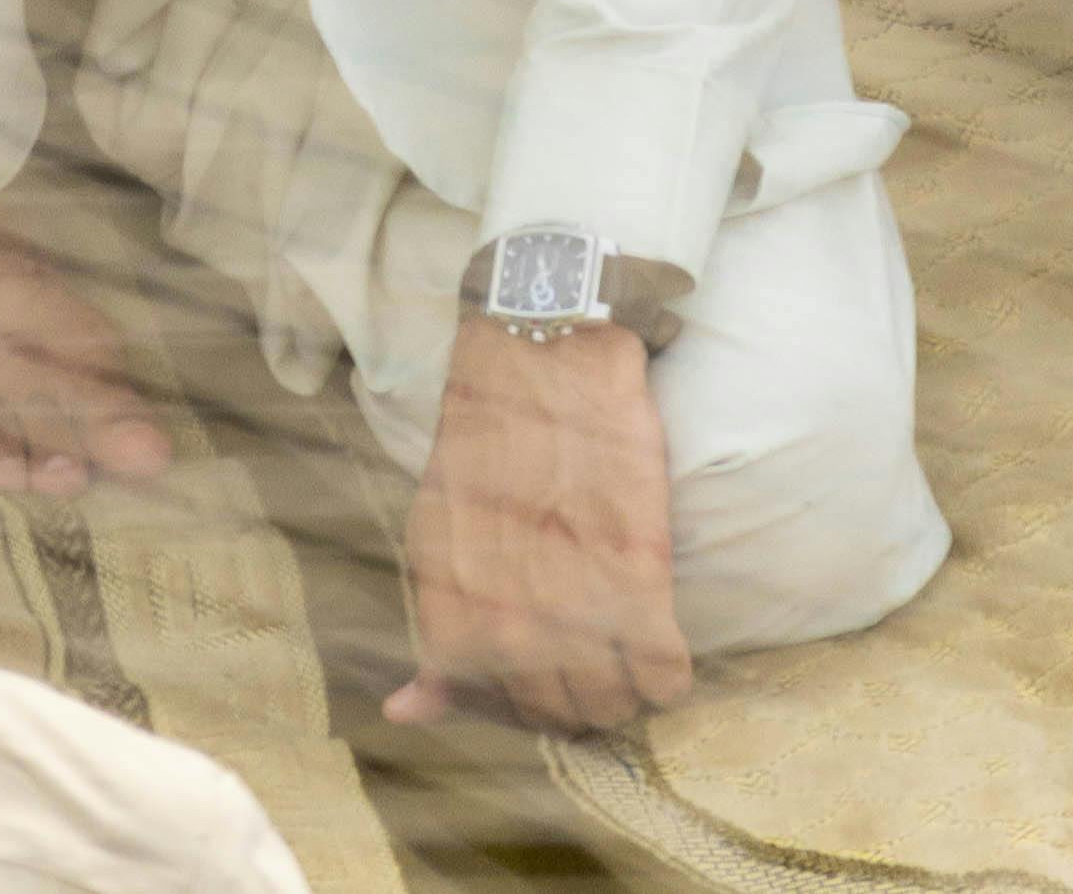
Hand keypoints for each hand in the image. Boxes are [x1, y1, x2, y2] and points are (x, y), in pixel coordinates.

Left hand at [386, 316, 688, 732]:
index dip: (527, 690)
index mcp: (452, 617)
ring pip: (614, 706)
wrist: (544, 355)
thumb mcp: (435, 534)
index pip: (498, 711)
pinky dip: (667, 671)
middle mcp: (510, 628)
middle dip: (579, 692)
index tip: (543, 658)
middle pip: (562, 716)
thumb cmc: (487, 440)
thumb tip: (405, 713)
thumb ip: (433, 631)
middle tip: (589, 645)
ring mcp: (574, 608)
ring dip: (624, 687)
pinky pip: (664, 677)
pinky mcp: (637, 578)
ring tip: (624, 642)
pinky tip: (658, 635)